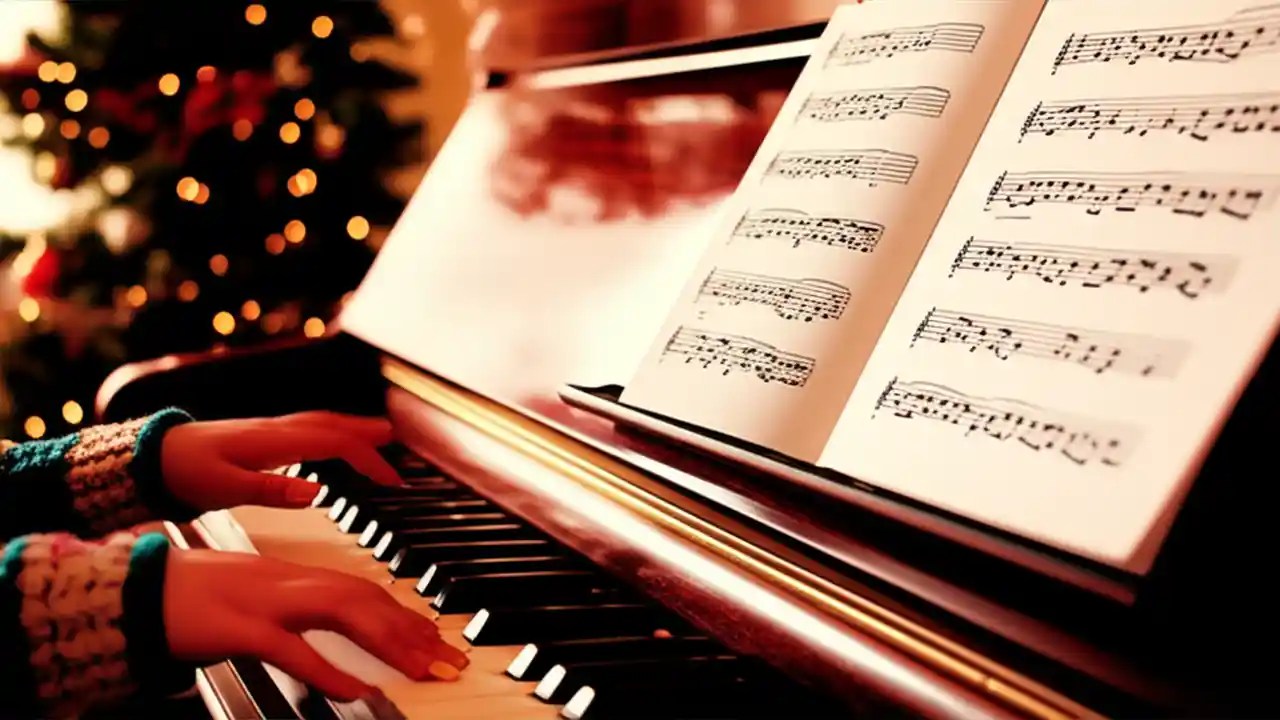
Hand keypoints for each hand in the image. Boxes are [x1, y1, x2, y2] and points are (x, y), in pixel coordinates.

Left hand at [160, 411, 402, 511]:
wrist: (151, 456)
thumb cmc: (184, 471)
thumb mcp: (225, 489)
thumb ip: (272, 491)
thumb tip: (317, 493)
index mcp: (274, 442)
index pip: (335, 444)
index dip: (367, 459)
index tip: (390, 480)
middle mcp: (276, 431)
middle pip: (334, 426)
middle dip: (368, 435)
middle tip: (396, 448)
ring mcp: (268, 431)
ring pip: (321, 423)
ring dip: (352, 429)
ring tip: (376, 438)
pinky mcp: (259, 437)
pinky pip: (307, 428)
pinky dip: (330, 433)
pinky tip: (328, 444)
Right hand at [165, 549, 468, 699]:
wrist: (134, 590)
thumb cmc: (191, 602)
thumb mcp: (255, 612)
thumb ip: (296, 627)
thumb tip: (333, 655)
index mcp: (294, 578)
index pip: (363, 590)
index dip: (405, 614)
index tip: (438, 640)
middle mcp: (287, 582)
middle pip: (364, 598)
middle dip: (413, 629)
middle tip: (449, 661)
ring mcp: (264, 601)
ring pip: (340, 611)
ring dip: (387, 641)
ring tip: (423, 668)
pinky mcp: (236, 627)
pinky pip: (290, 648)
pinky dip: (327, 666)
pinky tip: (357, 688)